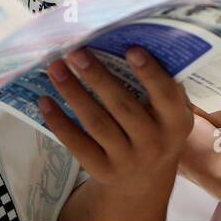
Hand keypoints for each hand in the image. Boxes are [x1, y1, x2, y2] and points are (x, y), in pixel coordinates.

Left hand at [39, 47, 193, 214]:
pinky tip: (45, 101)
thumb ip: (160, 85)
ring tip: (55, 68)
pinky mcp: (103, 171)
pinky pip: (77, 144)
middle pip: (122, 106)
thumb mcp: (168, 114)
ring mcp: (128, 160)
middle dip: (97, 76)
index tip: (130, 48)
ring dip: (73, 92)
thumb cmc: (155, 129)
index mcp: (176, 122)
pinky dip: (59, 122)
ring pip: (96, 122)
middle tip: (75, 52)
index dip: (150, 72)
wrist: (144, 181)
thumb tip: (132, 39)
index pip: (166, 95)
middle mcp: (155, 143)